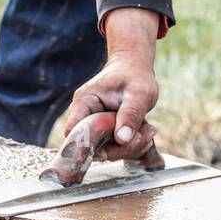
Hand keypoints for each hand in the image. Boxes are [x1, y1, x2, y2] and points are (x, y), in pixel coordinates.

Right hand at [62, 7, 159, 162]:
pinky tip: (144, 133)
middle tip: (142, 137)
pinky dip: (130, 145)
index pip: (73, 132)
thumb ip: (130, 115)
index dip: (86, 146)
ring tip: (147, 132)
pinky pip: (113, 147)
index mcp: (84, 103)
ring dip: (128, 147)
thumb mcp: (138, 94)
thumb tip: (122, 139)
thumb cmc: (135, 76)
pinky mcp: (104, 132)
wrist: (134, 69)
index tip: (111, 149)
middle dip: (118, 148)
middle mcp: (84, 116)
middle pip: (91, 146)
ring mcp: (93, 125)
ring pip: (104, 150)